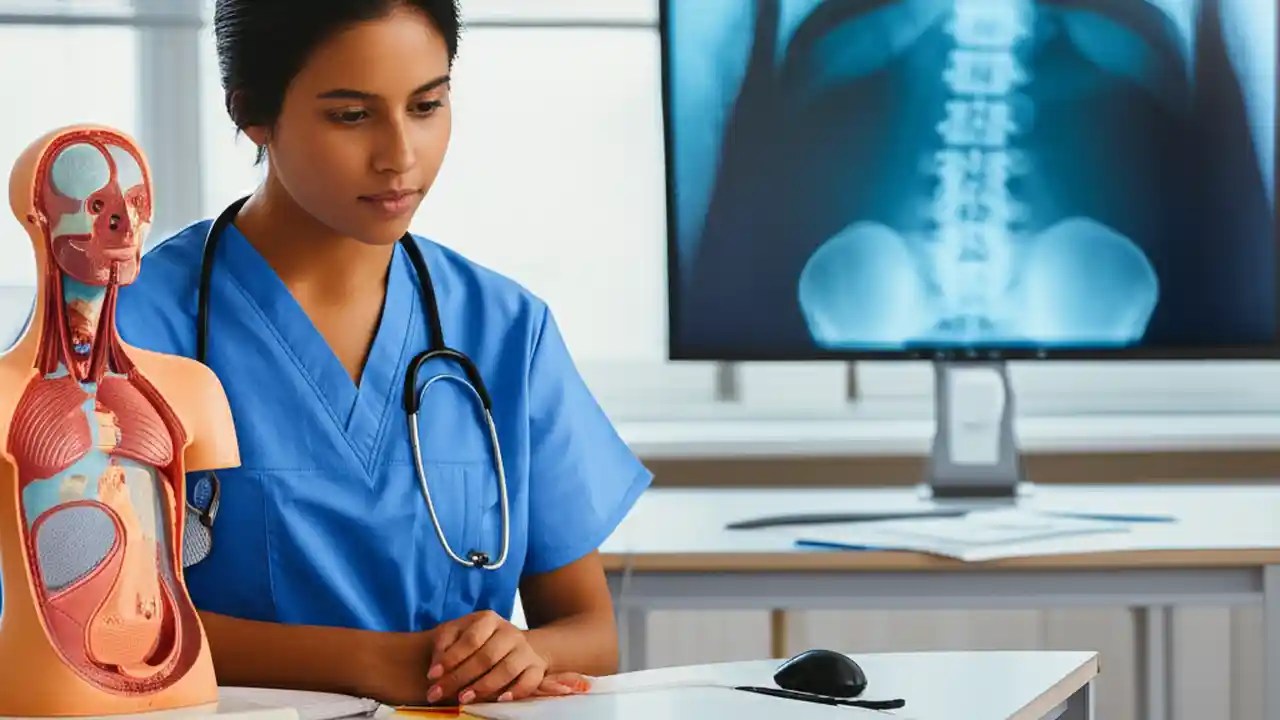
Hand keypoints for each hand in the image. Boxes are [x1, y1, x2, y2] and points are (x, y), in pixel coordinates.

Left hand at [425, 611, 581, 704]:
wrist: (513, 644)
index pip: (471, 639)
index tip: (432, 675)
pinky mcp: (536, 668)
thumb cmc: (478, 641)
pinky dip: (516, 692)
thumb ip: (444, 643)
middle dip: (460, 677)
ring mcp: (525, 650)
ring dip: (484, 686)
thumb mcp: (457, 632)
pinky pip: (530, 681)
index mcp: (489, 620)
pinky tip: (500, 700)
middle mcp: (509, 632)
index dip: (451, 658)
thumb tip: (436, 667)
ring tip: (463, 699)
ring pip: (507, 669)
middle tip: (438, 694)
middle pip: (486, 656)